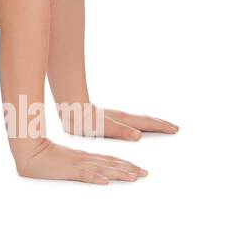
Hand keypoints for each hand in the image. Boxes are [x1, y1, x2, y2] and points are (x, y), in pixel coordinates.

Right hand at [14, 138, 146, 183]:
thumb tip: (92, 173)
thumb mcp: (65, 162)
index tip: (138, 169)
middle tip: (145, 173)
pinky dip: (95, 178)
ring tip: (133, 177)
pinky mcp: (67, 170)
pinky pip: (83, 175)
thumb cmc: (43, 158)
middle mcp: (83, 160)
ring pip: (102, 169)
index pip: (108, 160)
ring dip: (118, 173)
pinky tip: (105, 181)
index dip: (124, 164)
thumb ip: (78, 167)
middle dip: (128, 169)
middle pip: (110, 164)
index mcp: (83, 157)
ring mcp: (76, 164)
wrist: (28, 152)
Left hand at [56, 102, 178, 140]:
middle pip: (145, 120)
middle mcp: (122, 117)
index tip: (175, 129)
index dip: (161, 127)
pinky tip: (134, 128)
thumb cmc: (85, 121)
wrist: (71, 111)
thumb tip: (139, 135)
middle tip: (174, 127)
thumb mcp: (105, 128)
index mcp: (124, 120)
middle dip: (160, 124)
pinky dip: (137, 124)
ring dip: (150, 123)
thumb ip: (122, 131)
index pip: (147, 123)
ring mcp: (115, 117)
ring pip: (138, 120)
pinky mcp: (108, 119)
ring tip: (159, 126)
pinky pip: (129, 122)